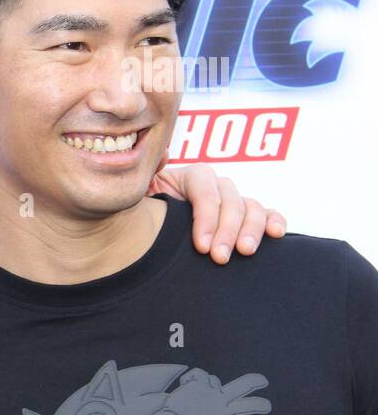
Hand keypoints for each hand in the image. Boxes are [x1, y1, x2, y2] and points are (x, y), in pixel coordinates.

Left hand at [149, 162, 285, 263]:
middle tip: (220, 257)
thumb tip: (163, 156)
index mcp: (189, 177)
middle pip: (230, 201)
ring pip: (250, 207)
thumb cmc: (142, 216)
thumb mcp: (139, 198)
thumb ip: (148, 178)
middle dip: (227, 230)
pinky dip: (274, 221)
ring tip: (245, 252)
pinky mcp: (244, 217)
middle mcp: (214, 186)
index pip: (205, 191)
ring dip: (251, 230)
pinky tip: (277, 234)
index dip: (206, 217)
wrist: (144, 236)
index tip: (201, 246)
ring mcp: (231, 201)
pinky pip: (265, 214)